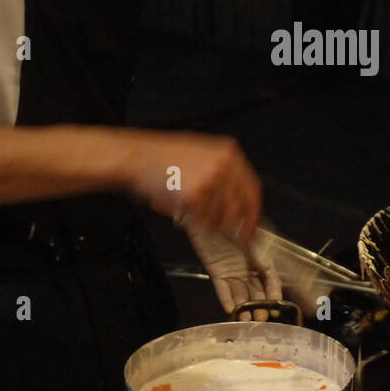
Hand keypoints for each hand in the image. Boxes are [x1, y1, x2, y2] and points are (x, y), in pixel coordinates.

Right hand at [128, 132, 261, 244]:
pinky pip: (203, 221)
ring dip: (210, 224)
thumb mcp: (200, 153)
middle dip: (238, 226)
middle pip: (241, 207)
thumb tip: (235, 200)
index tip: (252, 225)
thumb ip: (221, 172)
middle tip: (235, 237)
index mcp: (228, 153)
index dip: (253, 211)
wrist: (136, 157)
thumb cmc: (161, 156)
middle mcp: (223, 166)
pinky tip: (183, 212)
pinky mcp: (195, 196)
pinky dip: (196, 223)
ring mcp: (210, 181)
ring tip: (194, 214)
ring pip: (221, 217)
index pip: (252, 188)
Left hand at [187, 227, 281, 319]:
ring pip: (240, 294)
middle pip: (256, 292)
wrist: (209, 215)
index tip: (276, 307)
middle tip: (261, 319)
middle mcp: (248, 269)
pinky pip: (223, 289)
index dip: (274, 295)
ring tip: (246, 320)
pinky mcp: (217, 273)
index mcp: (261, 260)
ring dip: (244, 308)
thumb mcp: (253, 239)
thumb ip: (262, 258)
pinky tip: (230, 310)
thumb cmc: (235, 222)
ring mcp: (233, 272)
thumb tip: (272, 275)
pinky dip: (227, 300)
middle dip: (260, 306)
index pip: (271, 281)